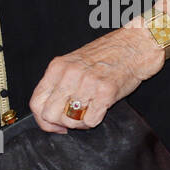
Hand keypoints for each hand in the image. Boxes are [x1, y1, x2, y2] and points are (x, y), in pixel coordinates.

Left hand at [28, 25, 163, 133]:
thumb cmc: (106, 55)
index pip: (36, 102)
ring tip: (88, 112)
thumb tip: (48, 110)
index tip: (53, 124)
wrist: (134, 46)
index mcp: (57, 67)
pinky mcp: (105, 92)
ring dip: (79, 123)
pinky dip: (94, 121)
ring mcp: (86, 83)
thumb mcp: (74, 63)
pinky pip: (90, 120)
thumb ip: (59, 82)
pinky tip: (99, 110)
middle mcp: (69, 74)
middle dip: (60, 123)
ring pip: (69, 120)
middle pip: (49, 114)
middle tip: (73, 119)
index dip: (42, 119)